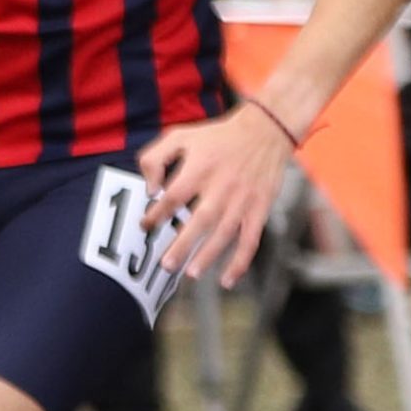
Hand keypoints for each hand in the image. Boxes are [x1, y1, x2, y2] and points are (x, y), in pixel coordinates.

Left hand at [137, 105, 295, 286]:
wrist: (265, 131)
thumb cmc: (215, 137)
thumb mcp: (179, 136)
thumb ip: (154, 158)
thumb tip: (149, 189)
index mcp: (199, 169)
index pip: (173, 197)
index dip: (157, 214)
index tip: (145, 226)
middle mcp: (222, 186)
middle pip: (200, 220)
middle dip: (183, 244)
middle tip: (165, 265)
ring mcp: (243, 200)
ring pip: (225, 233)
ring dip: (209, 255)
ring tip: (190, 273)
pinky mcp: (260, 209)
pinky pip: (250, 240)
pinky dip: (240, 262)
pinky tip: (227, 279)